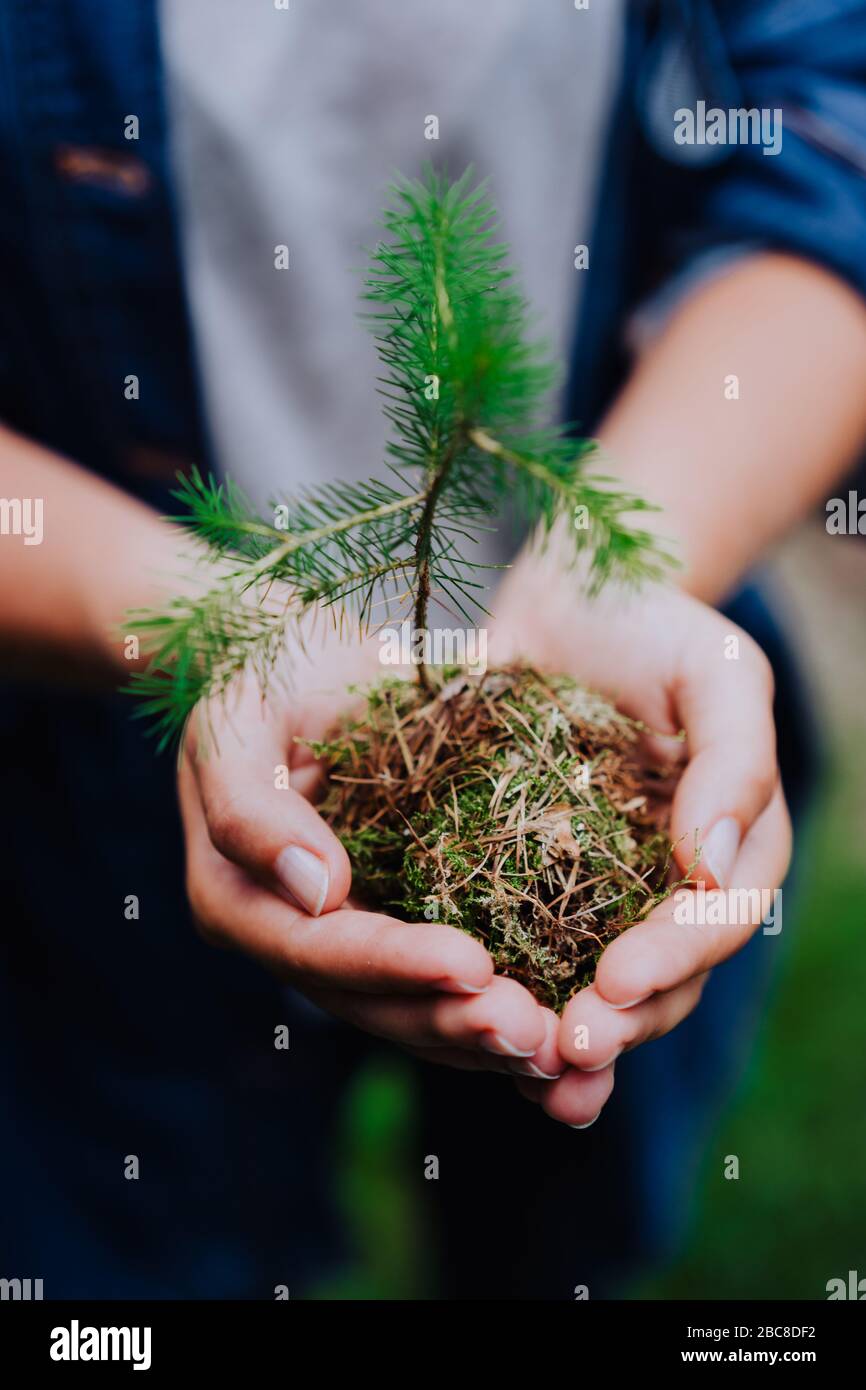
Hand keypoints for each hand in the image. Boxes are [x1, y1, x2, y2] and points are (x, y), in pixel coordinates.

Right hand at [178, 627, 560, 1071]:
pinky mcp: (400, 924)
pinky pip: (447, 985)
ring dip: (485, 1036)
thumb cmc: (268, 673)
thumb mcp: (239, 719)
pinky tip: (564, 1027)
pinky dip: (499, 1007)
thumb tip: (316, 892)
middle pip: (372, 1003)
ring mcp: (347, 940)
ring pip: (415, 1011)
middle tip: (535, 1032)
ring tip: (561, 1045)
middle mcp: (292, 936)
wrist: (312, 660)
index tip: (472, 964)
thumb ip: (251, 809)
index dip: (394, 964)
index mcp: (238, 899)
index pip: (318, 950)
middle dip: (454, 1022)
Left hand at [489, 563, 791, 1126]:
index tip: (614, 985)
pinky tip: (466, 1033)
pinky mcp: (531, 883)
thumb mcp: (715, 669)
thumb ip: (732, 760)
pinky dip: (506, 998)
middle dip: (618, 1023)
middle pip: (662, 978)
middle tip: (564, 1050)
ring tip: (523, 1075)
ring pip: (595, 987)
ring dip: (564, 1041)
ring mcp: (602, 891)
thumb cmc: (651, 623)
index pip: (716, 918)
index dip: (671, 958)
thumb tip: (712, 860)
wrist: (567, 600)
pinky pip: (525, 952)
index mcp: (732, 843)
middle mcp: (669, 884)